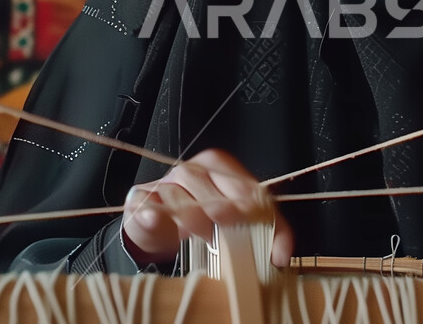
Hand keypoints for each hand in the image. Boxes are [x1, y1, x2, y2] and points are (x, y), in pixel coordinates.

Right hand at [121, 148, 294, 266]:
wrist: (161, 228)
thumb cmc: (205, 221)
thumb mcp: (241, 223)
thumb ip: (269, 233)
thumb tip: (281, 257)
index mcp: (219, 166)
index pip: (240, 182)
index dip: (249, 205)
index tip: (255, 224)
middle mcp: (191, 169)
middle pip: (207, 185)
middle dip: (220, 210)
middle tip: (228, 230)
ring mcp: (163, 182)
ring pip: (179, 194)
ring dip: (192, 218)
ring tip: (205, 235)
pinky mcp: (140, 198)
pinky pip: (145, 202)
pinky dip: (152, 213)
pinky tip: (158, 219)